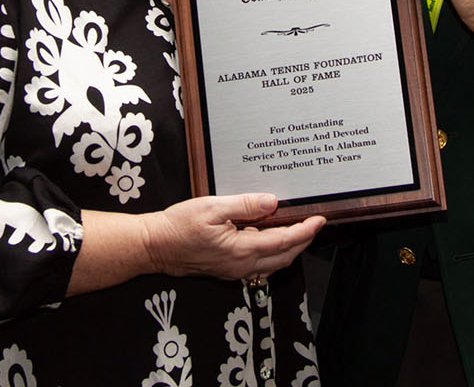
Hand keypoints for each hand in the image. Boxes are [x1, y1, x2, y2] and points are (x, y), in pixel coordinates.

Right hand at [142, 193, 324, 280]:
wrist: (155, 246)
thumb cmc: (178, 226)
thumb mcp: (212, 207)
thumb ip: (244, 205)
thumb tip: (271, 202)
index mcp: (241, 249)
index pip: (284, 241)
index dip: (305, 230)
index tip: (319, 219)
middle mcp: (241, 265)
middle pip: (285, 256)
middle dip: (304, 241)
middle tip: (314, 224)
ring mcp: (235, 271)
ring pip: (274, 264)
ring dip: (290, 249)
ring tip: (298, 230)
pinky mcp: (228, 270)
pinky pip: (260, 266)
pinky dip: (274, 254)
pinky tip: (271, 239)